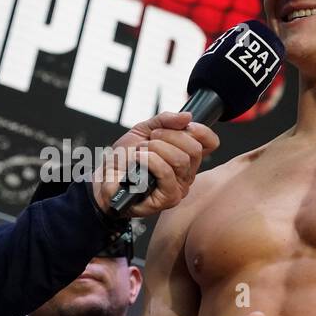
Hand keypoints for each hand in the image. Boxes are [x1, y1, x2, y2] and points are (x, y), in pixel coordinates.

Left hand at [93, 111, 219, 216]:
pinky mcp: (168, 199)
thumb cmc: (125, 158)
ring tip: (140, 152)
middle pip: (194, 149)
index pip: (210, 142)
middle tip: (150, 139)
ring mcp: (179, 188)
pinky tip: (138, 161)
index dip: (200, 129)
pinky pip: (166, 172)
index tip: (183, 125)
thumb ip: (165, 120)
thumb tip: (187, 116)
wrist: (105, 177)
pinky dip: (149, 160)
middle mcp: (187, 173)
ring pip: (180, 160)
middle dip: (168, 137)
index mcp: (186, 156)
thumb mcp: (144, 130)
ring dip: (155, 149)